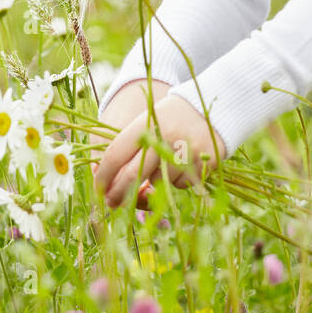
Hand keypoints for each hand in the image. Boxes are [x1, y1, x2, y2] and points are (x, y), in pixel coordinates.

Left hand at [93, 92, 227, 209]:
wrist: (214, 110)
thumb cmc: (172, 119)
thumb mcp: (148, 122)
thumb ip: (129, 148)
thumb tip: (107, 183)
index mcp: (145, 125)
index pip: (115, 154)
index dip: (103, 175)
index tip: (97, 188)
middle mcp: (164, 138)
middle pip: (131, 176)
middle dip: (118, 194)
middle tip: (111, 203)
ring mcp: (185, 152)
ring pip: (158, 182)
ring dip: (155, 182)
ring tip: (165, 162)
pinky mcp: (203, 164)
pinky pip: (180, 185)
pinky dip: (177, 180)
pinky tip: (183, 163)